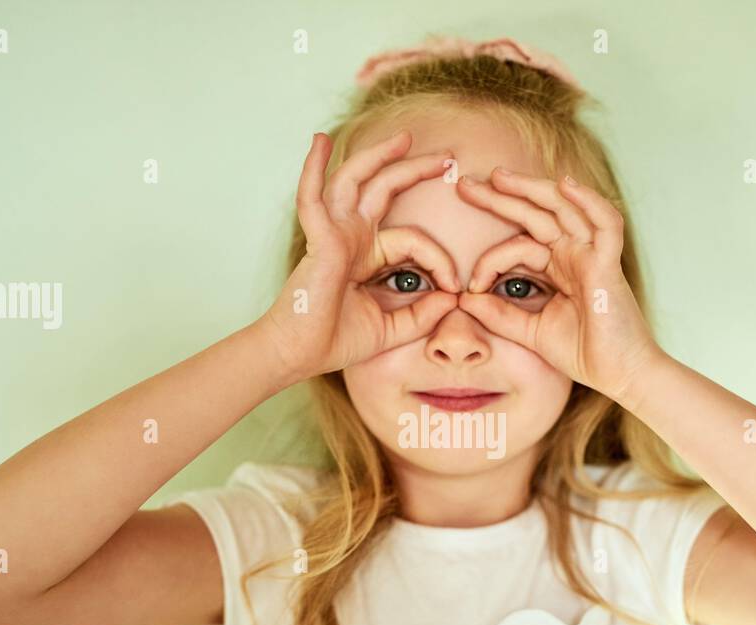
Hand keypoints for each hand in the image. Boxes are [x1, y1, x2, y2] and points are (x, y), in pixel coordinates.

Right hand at [257, 130, 461, 382]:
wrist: (299, 355)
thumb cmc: (335, 341)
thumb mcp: (392, 328)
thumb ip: (422, 314)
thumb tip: (453, 298)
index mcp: (367, 254)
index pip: (414, 239)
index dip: (441, 260)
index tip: (456, 288)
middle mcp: (350, 236)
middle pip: (385, 188)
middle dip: (415, 169)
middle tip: (448, 157)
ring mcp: (333, 233)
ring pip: (356, 180)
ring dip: (379, 155)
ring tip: (405, 138)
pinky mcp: (319, 240)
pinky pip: (312, 197)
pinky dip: (313, 168)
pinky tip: (319, 141)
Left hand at [454, 168, 662, 403]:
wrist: (619, 375)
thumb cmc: (582, 353)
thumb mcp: (529, 331)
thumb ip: (498, 314)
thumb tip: (463, 299)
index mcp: (558, 267)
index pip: (519, 244)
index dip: (490, 259)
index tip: (468, 286)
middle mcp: (574, 254)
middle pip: (536, 213)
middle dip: (502, 196)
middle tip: (466, 184)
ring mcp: (592, 255)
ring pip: (563, 208)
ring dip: (532, 188)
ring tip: (498, 176)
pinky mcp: (608, 264)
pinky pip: (605, 223)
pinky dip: (589, 201)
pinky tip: (565, 184)